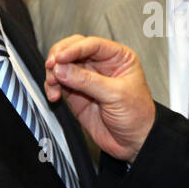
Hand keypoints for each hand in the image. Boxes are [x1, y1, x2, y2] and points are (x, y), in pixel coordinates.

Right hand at [44, 34, 155, 161]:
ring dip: (53, 72)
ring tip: (53, 84)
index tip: (60, 58)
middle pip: (73, 49)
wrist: (133, 143)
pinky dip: (52, 86)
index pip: (92, 44)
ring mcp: (87, 78)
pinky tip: (54, 95)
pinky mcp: (76, 93)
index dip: (73, 48)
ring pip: (63, 65)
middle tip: (51, 66)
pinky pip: (59, 83)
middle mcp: (101, 64)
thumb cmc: (137, 116)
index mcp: (118, 57)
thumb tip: (61, 68)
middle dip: (59, 56)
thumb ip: (87, 81)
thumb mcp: (115, 95)